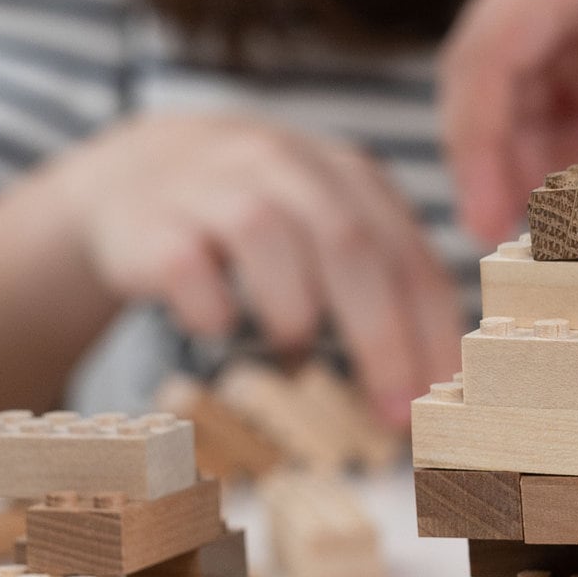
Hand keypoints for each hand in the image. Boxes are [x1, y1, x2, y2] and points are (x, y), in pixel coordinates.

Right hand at [37, 114, 460, 423]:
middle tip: (390, 411)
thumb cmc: (257, 222)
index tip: (440, 394)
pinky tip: (218, 325)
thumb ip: (380, 283)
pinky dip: (213, 309)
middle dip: (380, 337)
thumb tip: (428, 382)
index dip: (429, 328)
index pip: (406, 252)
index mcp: (347, 175)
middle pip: (349, 246)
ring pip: (269, 238)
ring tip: (294, 346)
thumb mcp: (324, 227)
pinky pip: (188, 266)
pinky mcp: (153, 221)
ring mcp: (215, 186)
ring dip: (294, 311)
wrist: (137, 175)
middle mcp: (286, 166)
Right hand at [439, 0, 577, 241]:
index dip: (475, 144)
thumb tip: (571, 242)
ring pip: (530, 92)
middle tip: (504, 240)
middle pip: (494, 71)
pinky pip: (576, 99)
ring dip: (537, 160)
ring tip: (560, 231)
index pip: (487, 53)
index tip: (484, 222)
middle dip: (496, 157)